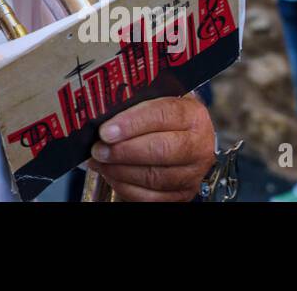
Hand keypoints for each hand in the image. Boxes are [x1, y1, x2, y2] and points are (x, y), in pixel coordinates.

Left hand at [85, 94, 215, 200]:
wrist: (186, 134)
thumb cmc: (165, 115)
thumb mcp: (156, 99)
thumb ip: (133, 104)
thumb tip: (102, 114)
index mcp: (192, 115)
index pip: (162, 115)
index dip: (131, 124)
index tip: (106, 131)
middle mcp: (198, 145)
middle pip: (159, 150)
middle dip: (122, 152)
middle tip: (99, 149)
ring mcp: (193, 172)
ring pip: (154, 177)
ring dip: (120, 171)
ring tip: (100, 162)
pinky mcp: (184, 193)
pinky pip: (152, 197)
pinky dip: (126, 187)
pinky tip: (111, 175)